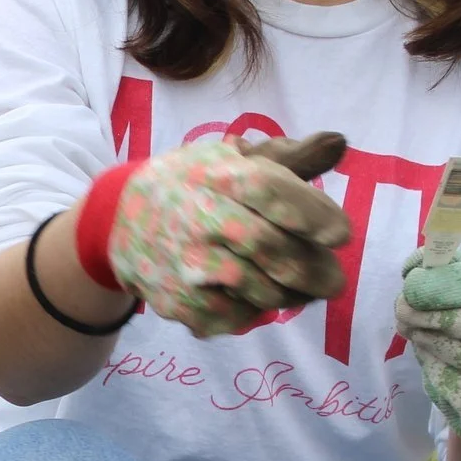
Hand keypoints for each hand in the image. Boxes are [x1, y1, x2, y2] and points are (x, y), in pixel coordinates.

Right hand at [94, 133, 351, 336]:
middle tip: (335, 280)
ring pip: (258, 291)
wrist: (119, 221)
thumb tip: (340, 142)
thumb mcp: (230, 161)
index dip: (310, 213)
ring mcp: (186, 264)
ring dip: (292, 295)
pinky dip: (257, 312)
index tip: (341, 234)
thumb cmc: (191, 185)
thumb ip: (288, 158)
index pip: (268, 191)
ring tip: (303, 290)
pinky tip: (260, 299)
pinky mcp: (178, 302)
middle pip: (267, 247)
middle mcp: (197, 217)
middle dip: (313, 268)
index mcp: (216, 175)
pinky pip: (236, 317)